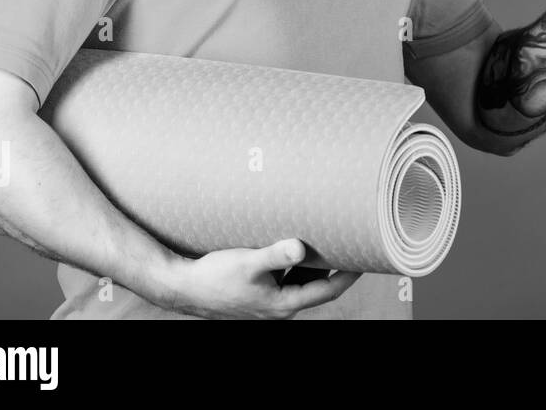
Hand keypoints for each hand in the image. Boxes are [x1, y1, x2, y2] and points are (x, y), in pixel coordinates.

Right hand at [160, 239, 360, 319]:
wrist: (182, 287)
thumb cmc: (214, 277)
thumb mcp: (247, 262)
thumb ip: (275, 255)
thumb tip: (301, 248)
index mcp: (283, 304)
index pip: (328, 290)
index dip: (349, 274)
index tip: (364, 256)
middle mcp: (279, 305)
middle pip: (318, 286)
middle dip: (336, 266)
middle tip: (352, 242)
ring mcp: (269, 299)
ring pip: (302, 281)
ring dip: (315, 264)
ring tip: (329, 239)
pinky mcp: (258, 291)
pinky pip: (286, 278)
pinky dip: (296, 264)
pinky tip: (296, 245)